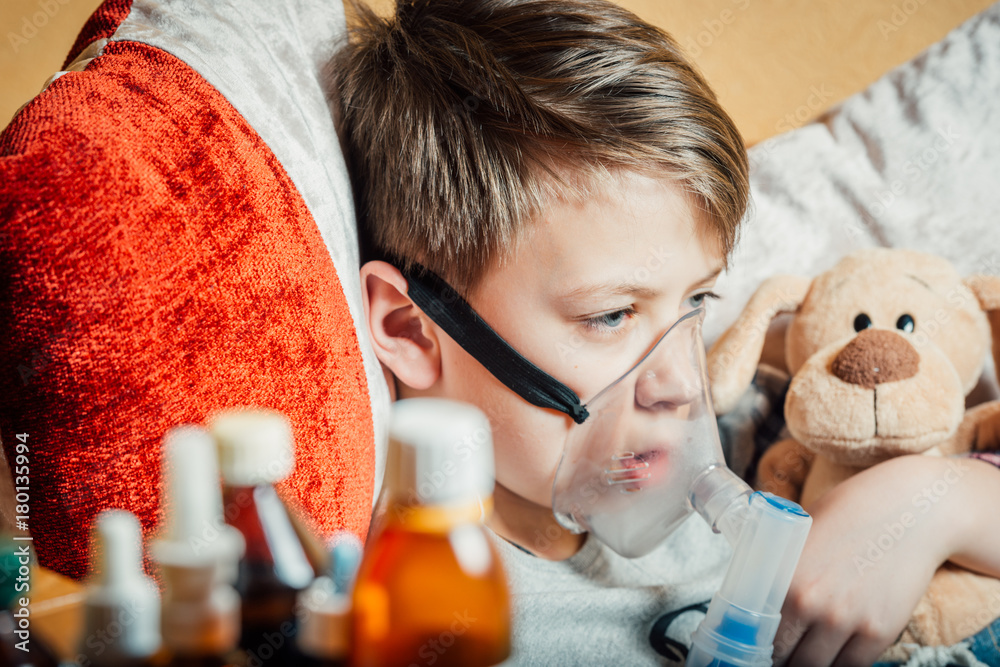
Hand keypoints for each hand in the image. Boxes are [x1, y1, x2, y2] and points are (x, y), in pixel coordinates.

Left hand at [773, 455, 964, 666]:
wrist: (906, 512)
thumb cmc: (847, 516)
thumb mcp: (798, 537)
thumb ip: (779, 570)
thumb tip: (755, 596)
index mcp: (783, 580)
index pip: (759, 636)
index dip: (756, 648)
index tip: (757, 649)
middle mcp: (812, 605)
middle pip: (787, 658)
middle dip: (782, 657)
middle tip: (783, 651)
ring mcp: (848, 621)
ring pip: (818, 666)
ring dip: (810, 662)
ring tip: (805, 653)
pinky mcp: (880, 631)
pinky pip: (853, 665)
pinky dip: (840, 663)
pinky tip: (834, 654)